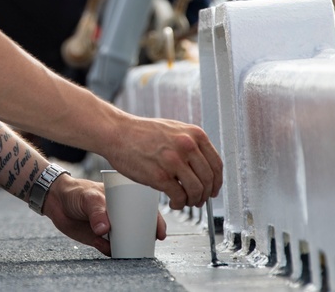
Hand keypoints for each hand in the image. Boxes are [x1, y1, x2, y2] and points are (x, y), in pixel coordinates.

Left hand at [42, 174, 165, 255]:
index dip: (155, 221)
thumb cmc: (75, 192)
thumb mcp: (88, 197)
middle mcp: (118, 214)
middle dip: (144, 238)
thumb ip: (96, 211)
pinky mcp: (99, 238)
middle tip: (145, 245)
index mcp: (122, 199)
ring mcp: (110, 227)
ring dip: (128, 247)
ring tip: (126, 250)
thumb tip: (105, 229)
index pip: (144, 209)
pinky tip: (104, 246)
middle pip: (138, 228)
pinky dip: (111, 251)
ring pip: (125, 240)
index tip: (159, 232)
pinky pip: (110, 249)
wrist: (55, 201)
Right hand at [107, 115, 222, 210]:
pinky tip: (174, 202)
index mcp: (194, 134)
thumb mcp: (174, 130)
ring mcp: (174, 161)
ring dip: (193, 201)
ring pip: (196, 190)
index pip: (216, 164)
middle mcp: (187, 146)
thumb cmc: (142, 133)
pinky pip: (179, 197)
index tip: (213, 190)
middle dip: (205, 194)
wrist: (118, 133)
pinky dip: (179, 204)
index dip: (217, 182)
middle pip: (208, 180)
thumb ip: (190, 144)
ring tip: (185, 201)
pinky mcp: (160, 176)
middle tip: (199, 199)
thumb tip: (205, 166)